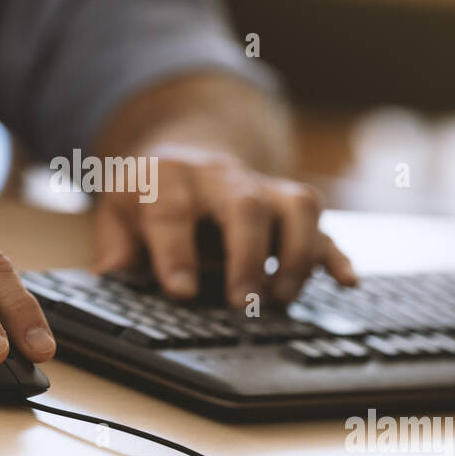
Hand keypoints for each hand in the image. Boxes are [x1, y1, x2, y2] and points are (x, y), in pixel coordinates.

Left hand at [92, 144, 355, 306]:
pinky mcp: (288, 204)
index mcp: (167, 178)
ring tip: (281, 299)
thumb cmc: (149, 195)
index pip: (172, 212)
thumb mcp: (117, 212)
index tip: (182, 292)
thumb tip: (109, 283)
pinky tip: (345, 281)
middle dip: (248, 254)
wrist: (183, 152)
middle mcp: (219, 177)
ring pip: (294, 205)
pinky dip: (334, 252)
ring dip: (296, 254)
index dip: (177, 253)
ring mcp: (260, 187)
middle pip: (244, 205)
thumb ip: (117, 248)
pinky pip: (320, 223)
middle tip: (244, 304)